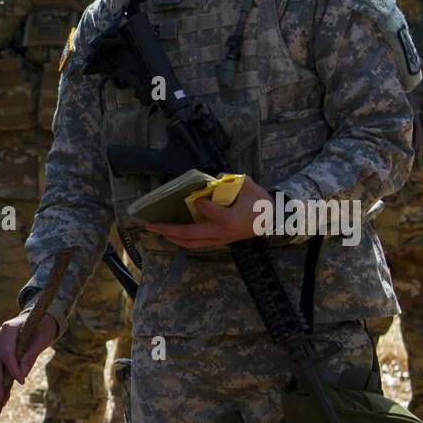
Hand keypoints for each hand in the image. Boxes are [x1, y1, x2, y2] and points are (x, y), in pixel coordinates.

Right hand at [0, 308, 58, 401]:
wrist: (38, 318)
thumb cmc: (42, 327)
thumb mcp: (42, 339)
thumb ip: (31, 355)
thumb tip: (22, 375)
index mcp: (8, 329)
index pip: (7, 352)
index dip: (13, 368)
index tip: (22, 382)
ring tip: (1, 400)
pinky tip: (3, 394)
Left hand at [145, 175, 268, 249]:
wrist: (272, 221)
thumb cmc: (260, 203)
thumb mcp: (248, 186)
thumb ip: (231, 180)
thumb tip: (214, 177)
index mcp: (229, 219)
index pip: (207, 211)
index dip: (199, 203)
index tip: (196, 198)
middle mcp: (221, 232)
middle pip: (190, 234)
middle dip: (168, 230)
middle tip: (150, 225)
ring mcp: (219, 240)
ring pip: (191, 243)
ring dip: (173, 238)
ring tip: (158, 231)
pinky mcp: (218, 242)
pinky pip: (196, 244)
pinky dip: (183, 241)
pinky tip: (173, 235)